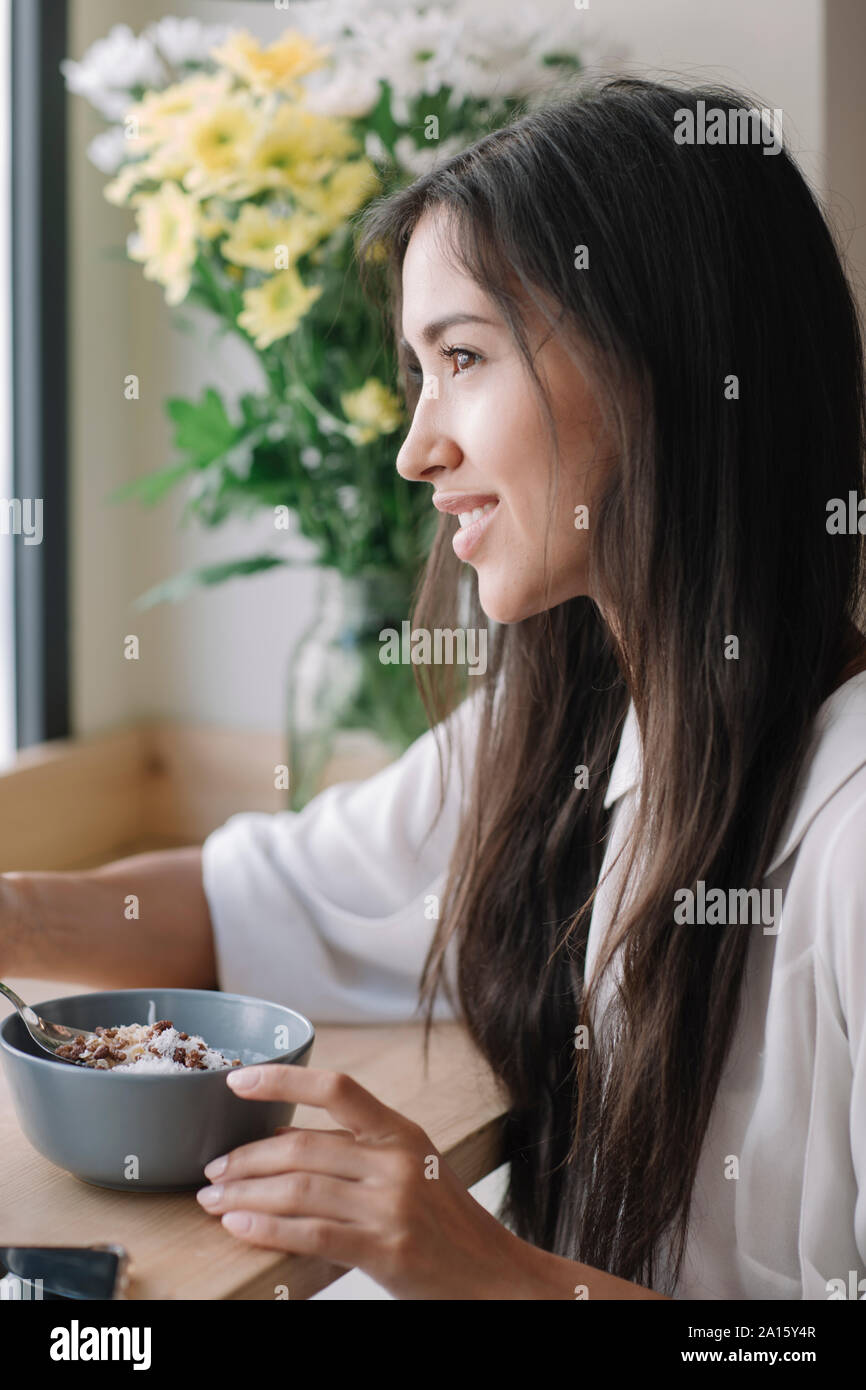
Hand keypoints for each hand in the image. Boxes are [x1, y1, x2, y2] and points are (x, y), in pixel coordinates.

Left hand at [195, 1064, 548, 1299]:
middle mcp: (396, 1161)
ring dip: (244, 1194)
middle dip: (246, 1158)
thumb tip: (280, 1139)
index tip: (237, 1081)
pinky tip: (239, 1226)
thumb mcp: (412, 1168)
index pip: (337, 1089)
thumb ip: (356, 1151)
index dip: (283, 1079)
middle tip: (213, 1169)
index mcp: (401, 1132)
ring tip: (214, 1200)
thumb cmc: (446, 1222)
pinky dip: (266, 1229)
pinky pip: (310, 1234)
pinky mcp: (384, 1249)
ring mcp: (391, 1205)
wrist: (494, 1275)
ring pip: (298, 1190)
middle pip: (302, 1148)